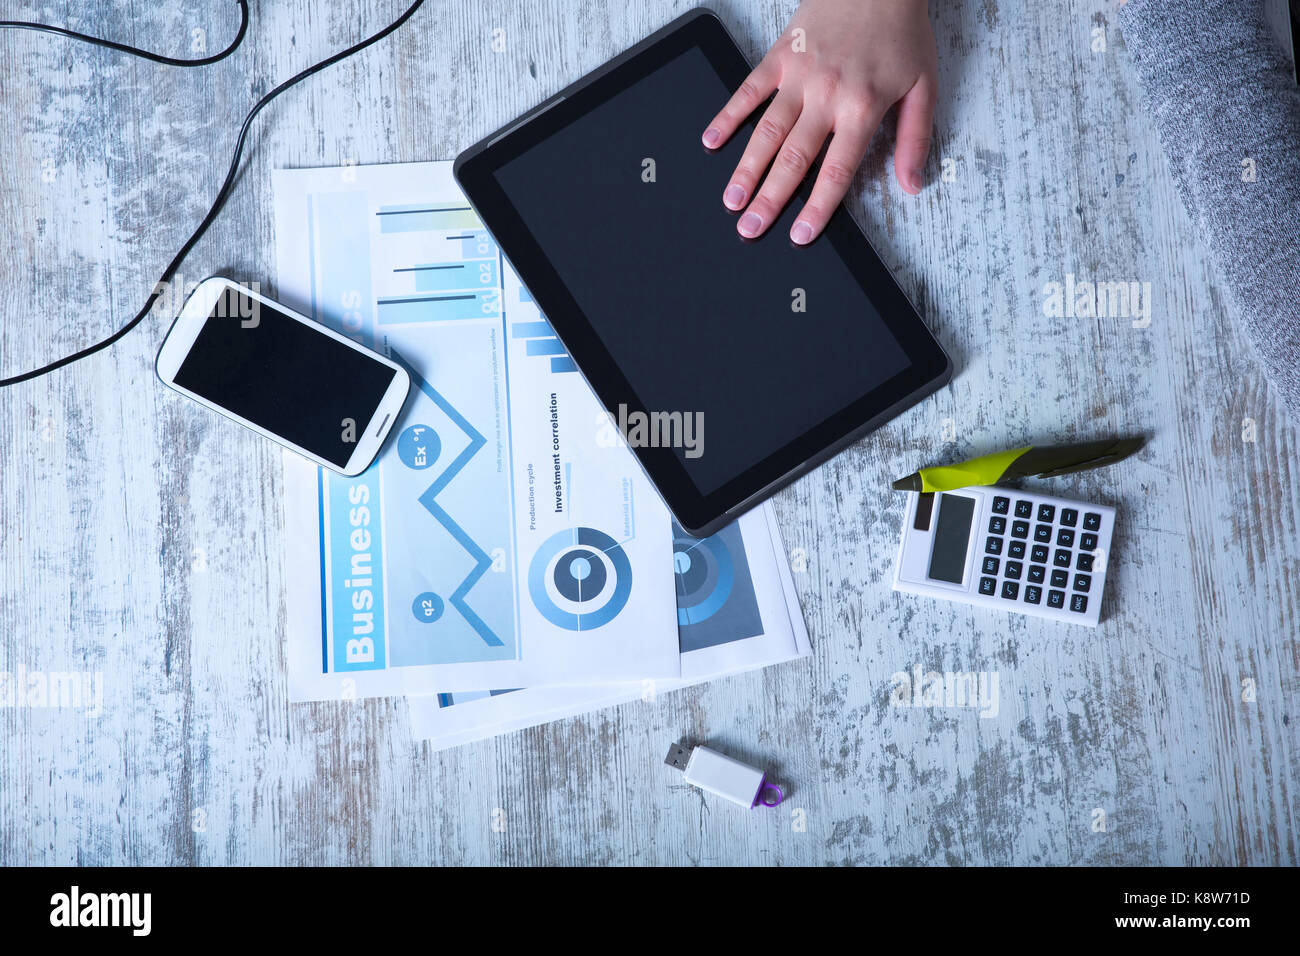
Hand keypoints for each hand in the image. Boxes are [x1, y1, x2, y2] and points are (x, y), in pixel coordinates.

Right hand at [701, 0, 937, 243]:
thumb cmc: (900, 29)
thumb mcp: (924, 85)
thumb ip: (916, 139)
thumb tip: (912, 184)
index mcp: (863, 107)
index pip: (835, 171)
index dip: (816, 208)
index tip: (798, 235)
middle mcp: (827, 95)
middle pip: (793, 160)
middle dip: (769, 200)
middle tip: (750, 228)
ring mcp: (799, 75)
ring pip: (767, 132)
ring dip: (745, 170)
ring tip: (730, 200)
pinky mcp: (780, 55)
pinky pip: (748, 90)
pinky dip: (727, 116)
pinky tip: (711, 141)